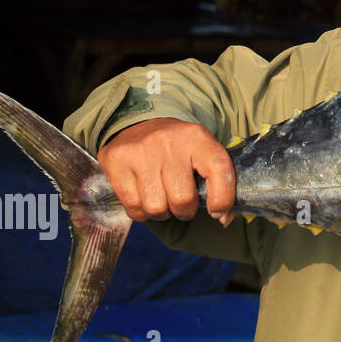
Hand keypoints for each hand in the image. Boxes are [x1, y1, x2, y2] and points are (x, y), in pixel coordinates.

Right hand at [98, 118, 235, 225]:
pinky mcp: (116, 162)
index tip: (218, 211)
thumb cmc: (177, 147)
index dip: (223, 198)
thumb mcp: (201, 151)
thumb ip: (219, 181)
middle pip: (182, 198)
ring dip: (162, 212)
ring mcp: (140, 152)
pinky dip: (142, 212)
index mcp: (197, 137)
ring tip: (163, 199)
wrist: (137, 122)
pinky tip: (145, 197)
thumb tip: (224, 218)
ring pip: (156, 207)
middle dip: (185, 210)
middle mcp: (168, 142)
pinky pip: (133, 207)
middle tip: (182, 204)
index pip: (219, 169)